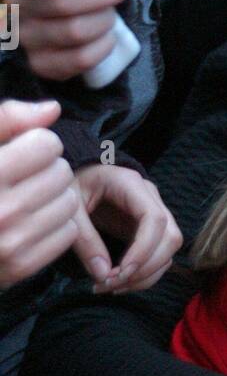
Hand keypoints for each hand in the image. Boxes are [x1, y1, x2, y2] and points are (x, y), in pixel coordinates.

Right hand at [0, 98, 78, 287]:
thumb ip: (7, 120)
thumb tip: (53, 110)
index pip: (47, 143)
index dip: (36, 143)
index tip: (20, 153)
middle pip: (62, 172)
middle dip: (47, 170)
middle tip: (24, 179)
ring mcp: (10, 242)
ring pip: (70, 202)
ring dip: (55, 197)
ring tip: (28, 199)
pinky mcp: (21, 266)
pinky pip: (69, 232)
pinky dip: (56, 226)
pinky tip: (31, 223)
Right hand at [1, 0, 132, 81]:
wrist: (80, 5)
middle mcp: (18, 5)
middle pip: (60, 1)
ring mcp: (27, 37)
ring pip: (74, 31)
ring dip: (105, 20)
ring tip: (108, 12)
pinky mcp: (43, 64)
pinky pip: (80, 59)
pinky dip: (103, 47)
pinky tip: (106, 36)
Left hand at [71, 165, 181, 292]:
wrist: (79, 175)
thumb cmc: (73, 184)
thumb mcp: (70, 209)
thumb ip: (85, 239)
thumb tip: (103, 275)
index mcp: (131, 185)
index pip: (155, 219)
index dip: (143, 250)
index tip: (120, 273)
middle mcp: (151, 198)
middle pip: (170, 237)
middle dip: (146, 268)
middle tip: (111, 284)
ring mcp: (154, 214)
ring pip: (168, 251)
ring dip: (146, 276)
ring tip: (110, 287)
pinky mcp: (149, 230)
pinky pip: (158, 255)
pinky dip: (143, 274)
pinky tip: (118, 281)